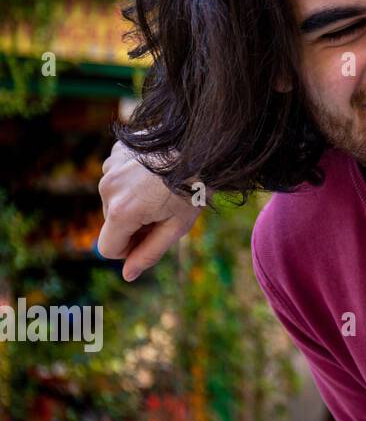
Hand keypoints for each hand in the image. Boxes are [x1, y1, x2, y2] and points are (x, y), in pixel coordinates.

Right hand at [97, 140, 200, 280]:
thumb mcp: (176, 227)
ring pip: (114, 198)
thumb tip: (128, 275)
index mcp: (120, 212)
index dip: (130, 249)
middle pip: (112, 222)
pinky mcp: (116, 151)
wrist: (204, 144)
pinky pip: (118, 175)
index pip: (108, 248)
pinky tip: (156, 172)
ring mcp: (110, 167)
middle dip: (134, 223)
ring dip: (133, 199)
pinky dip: (133, 178)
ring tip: (162, 188)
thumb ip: (149, 253)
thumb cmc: (194, 188)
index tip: (152, 236)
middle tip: (165, 209)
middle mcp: (107, 189)